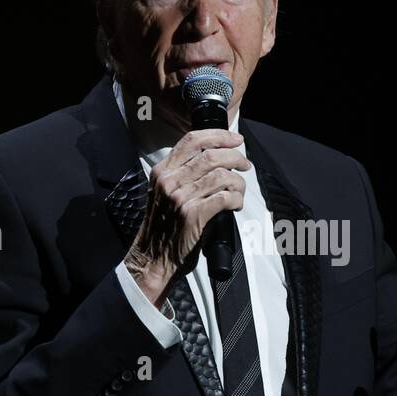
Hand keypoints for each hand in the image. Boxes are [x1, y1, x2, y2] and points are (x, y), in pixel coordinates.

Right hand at [124, 129, 250, 305]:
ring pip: (222, 176)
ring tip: (240, 190)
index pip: (192, 141)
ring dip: (238, 182)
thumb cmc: (161, 229)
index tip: (235, 139)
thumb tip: (215, 162)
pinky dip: (236, 199)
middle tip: (245, 165)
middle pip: (211, 155)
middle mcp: (169, 181)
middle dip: (235, 157)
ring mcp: (180, 197)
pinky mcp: (193, 214)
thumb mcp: (163, 194)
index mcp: (162, 172)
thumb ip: (181, 175)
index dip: (219, 136)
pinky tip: (235, 205)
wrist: (152, 259)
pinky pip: (224, 197)